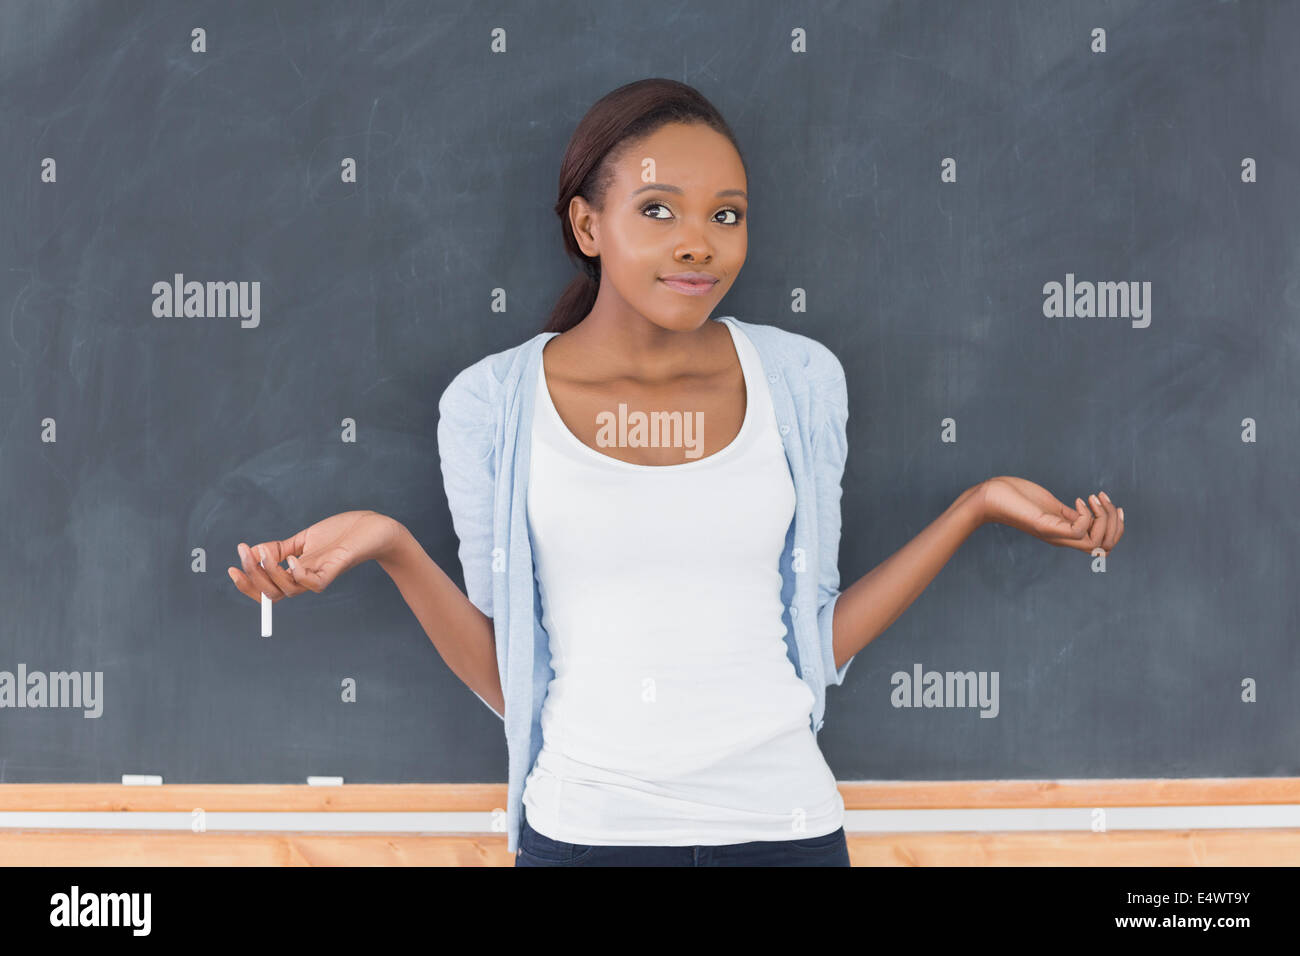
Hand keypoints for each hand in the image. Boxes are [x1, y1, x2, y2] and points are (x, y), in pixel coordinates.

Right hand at [227, 510, 399, 601]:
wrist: (373, 528)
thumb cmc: (340, 534)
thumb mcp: (304, 539)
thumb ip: (280, 547)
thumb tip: (252, 551)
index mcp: (295, 574)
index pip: (266, 591)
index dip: (246, 585)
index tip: (231, 568)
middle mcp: (305, 579)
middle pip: (271, 594)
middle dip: (252, 577)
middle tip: (244, 555)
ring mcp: (320, 576)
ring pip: (287, 590)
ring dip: (270, 573)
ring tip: (264, 553)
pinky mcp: (335, 570)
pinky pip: (313, 584)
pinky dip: (298, 574)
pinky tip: (291, 558)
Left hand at [980, 477, 1124, 554]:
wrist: (990, 497)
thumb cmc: (1017, 498)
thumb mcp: (1050, 507)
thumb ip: (1070, 515)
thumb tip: (1088, 515)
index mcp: (1066, 534)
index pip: (1104, 545)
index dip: (1116, 527)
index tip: (1108, 503)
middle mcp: (1063, 538)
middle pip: (1105, 546)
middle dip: (1115, 523)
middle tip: (1102, 499)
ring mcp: (1055, 534)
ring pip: (1097, 542)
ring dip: (1104, 518)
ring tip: (1093, 498)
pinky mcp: (1045, 527)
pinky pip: (1079, 531)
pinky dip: (1086, 516)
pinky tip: (1078, 500)